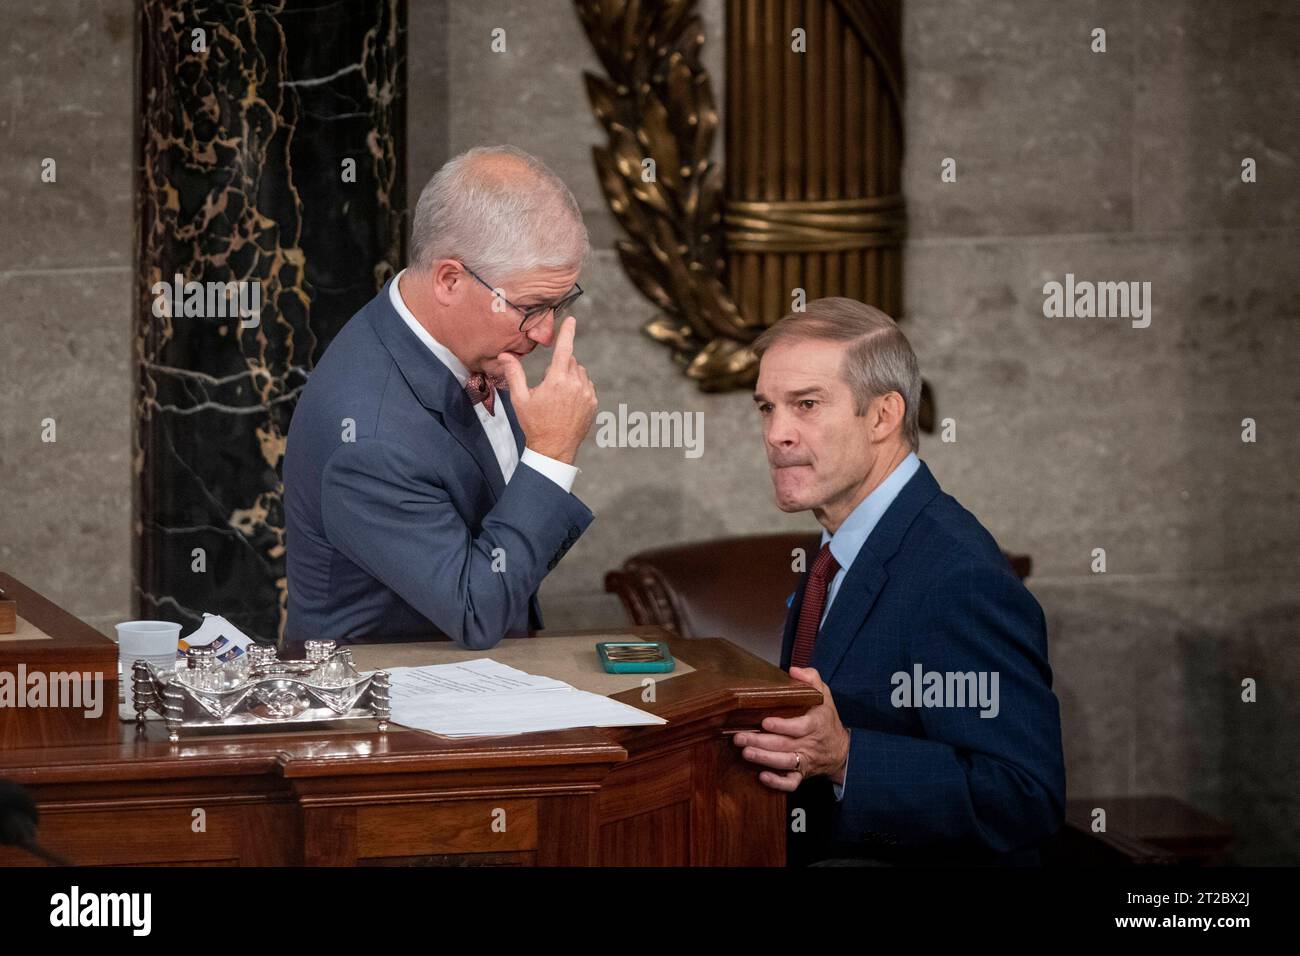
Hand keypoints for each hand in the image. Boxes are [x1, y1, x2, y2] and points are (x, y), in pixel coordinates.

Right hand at [496, 316, 597, 463]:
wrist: (554, 449)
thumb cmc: (534, 424)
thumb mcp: (520, 399)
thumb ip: (514, 374)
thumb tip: (504, 355)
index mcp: (557, 380)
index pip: (564, 348)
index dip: (567, 332)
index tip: (571, 319)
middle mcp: (575, 384)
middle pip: (570, 360)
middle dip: (559, 365)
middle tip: (547, 384)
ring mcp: (587, 394)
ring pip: (579, 372)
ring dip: (569, 375)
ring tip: (557, 396)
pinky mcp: (593, 402)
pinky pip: (586, 385)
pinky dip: (578, 387)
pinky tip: (567, 402)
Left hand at [731, 667, 849, 791]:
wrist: (841, 751)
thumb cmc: (827, 719)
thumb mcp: (824, 695)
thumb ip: (811, 679)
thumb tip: (793, 670)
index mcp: (815, 723)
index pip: (800, 727)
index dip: (783, 726)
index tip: (765, 722)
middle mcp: (809, 744)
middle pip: (784, 745)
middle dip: (761, 742)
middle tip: (740, 738)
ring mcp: (805, 760)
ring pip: (785, 763)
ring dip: (764, 759)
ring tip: (746, 753)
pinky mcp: (802, 774)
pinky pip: (791, 783)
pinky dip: (777, 783)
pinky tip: (762, 776)